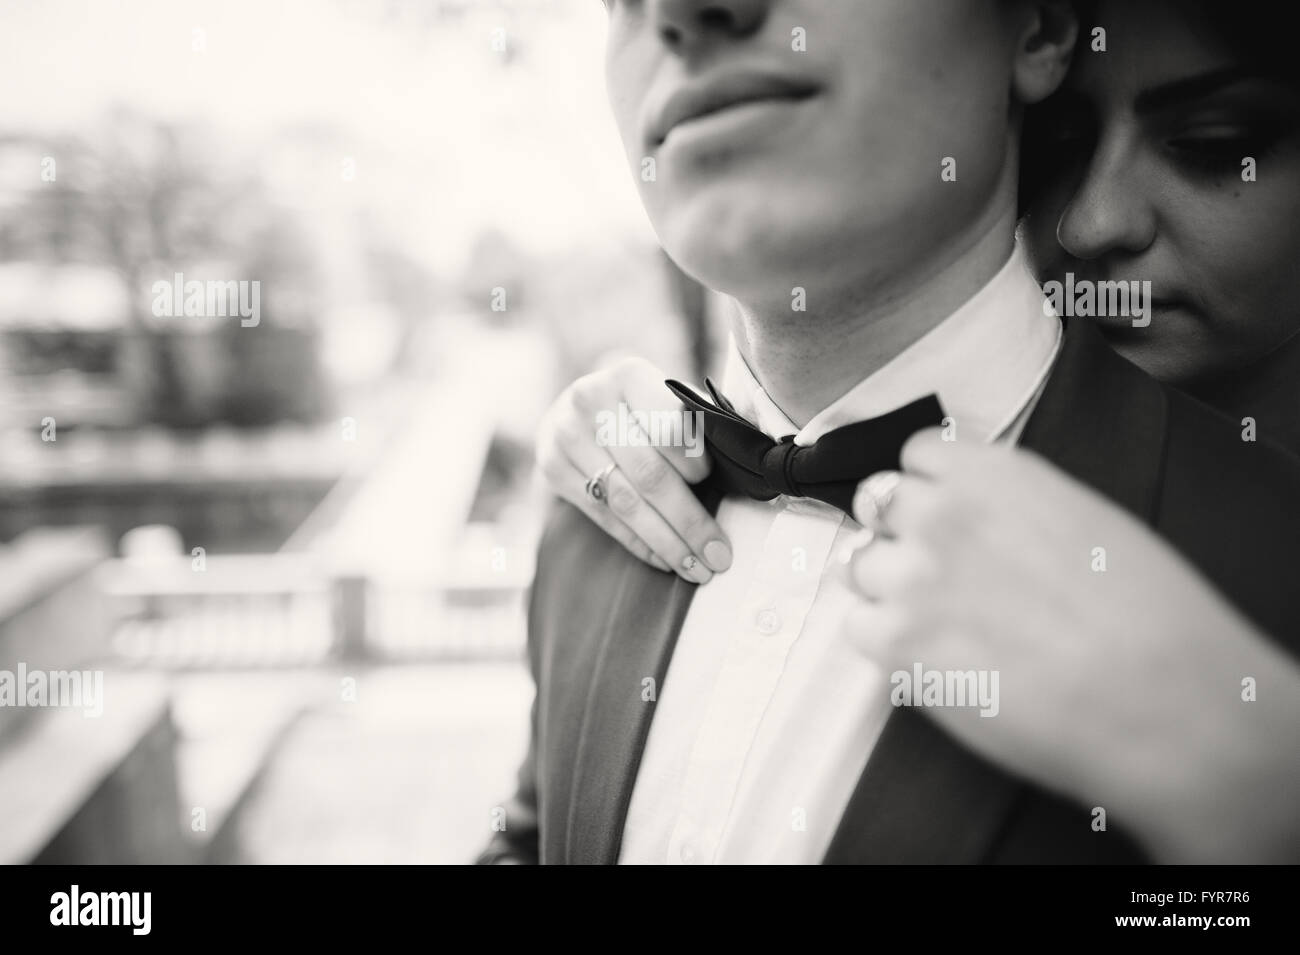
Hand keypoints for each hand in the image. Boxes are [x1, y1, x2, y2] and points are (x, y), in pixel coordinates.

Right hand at [535, 356, 730, 582]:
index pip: (669, 428)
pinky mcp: (553, 469)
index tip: (714, 485)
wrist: (572, 410)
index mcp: (628, 375)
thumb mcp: (665, 399)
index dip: (695, 463)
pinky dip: (639, 544)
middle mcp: (590, 401)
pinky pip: (604, 517)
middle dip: (689, 521)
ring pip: (626, 502)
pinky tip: (664, 560)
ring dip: (666, 542)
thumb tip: (743, 462)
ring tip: (698, 569)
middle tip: (719, 555)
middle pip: (649, 474)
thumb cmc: (639, 408)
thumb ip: (696, 424)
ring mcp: (565, 436)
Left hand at [843, 429, 1299, 861]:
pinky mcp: (898, 643)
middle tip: (938, 574)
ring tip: (941, 624)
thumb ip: (1014, 504)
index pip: (917, 455)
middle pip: (879, 505)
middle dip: (901, 534)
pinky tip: (935, 659)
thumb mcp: (1085, 517)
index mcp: (993, 474)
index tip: (940, 511)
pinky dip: (886, 645)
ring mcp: (913, 576)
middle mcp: (942, 514)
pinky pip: (859, 629)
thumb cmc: (1148, 615)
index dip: (928, 487)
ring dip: (888, 590)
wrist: (1161, 696)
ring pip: (859, 566)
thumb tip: (982, 516)